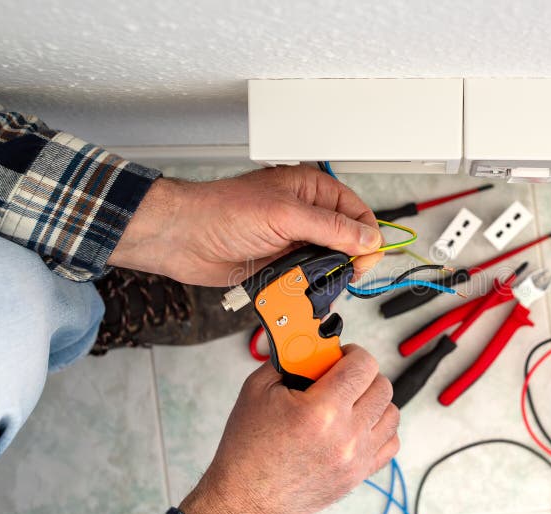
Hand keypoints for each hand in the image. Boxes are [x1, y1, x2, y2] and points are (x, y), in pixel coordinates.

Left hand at [109, 166, 383, 285]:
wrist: (183, 238)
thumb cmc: (220, 212)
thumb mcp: (284, 215)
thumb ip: (330, 227)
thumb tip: (367, 238)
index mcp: (311, 190)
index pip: (357, 213)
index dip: (366, 237)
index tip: (364, 260)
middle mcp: (306, 214)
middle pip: (348, 241)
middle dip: (348, 259)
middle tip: (344, 274)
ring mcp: (294, 240)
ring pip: (329, 263)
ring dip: (325, 275)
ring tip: (314, 279)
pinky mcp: (281, 264)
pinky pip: (307, 279)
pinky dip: (306, 287)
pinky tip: (298, 288)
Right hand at [179, 345, 399, 513]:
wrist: (245, 497)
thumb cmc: (248, 450)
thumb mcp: (257, 390)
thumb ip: (287, 359)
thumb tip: (306, 341)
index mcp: (321, 411)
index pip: (363, 364)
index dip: (353, 352)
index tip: (341, 355)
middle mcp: (345, 435)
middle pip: (382, 386)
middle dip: (362, 374)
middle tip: (342, 376)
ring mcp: (356, 457)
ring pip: (392, 413)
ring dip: (374, 400)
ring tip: (351, 400)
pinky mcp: (358, 474)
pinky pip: (391, 443)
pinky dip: (380, 429)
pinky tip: (359, 425)